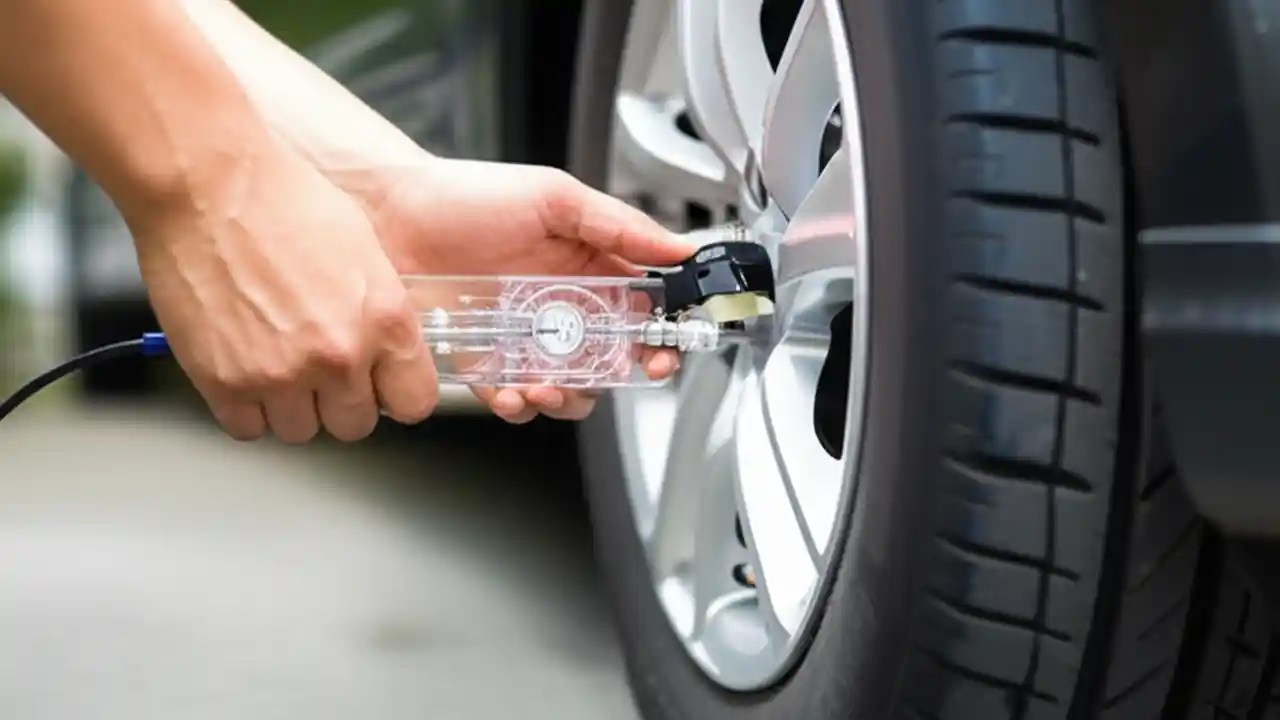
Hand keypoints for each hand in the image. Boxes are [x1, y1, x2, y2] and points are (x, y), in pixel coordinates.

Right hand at [130, 145, 437, 442]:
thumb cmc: (284, 199)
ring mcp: (281, 374)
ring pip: (301, 431)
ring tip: (275, 358)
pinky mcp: (225, 382)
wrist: (208, 182)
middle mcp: (339, 356)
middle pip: (355, 424)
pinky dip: (245, 406)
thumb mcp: (365, 252)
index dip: (395, 394)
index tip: (380, 386)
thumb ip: (380, 314)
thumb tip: (385, 354)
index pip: (414, 402)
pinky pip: (247, 428)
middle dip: (339, 400)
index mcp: (386, 321)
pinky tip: (242, 366)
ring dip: (291, 404)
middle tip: (317, 365)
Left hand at [341, 157, 692, 422]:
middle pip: (608, 362)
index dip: (658, 340)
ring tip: (545, 388)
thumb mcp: (555, 198)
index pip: (641, 314)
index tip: (659, 354)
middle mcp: (560, 307)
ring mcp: (524, 336)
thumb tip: (679, 246)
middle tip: (598, 376)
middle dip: (610, 379)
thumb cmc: (466, 196)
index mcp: (588, 268)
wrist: (387, 212)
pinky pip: (512, 395)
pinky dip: (517, 403)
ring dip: (564, 398)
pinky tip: (511, 391)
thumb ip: (619, 225)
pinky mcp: (485, 358)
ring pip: (565, 387)